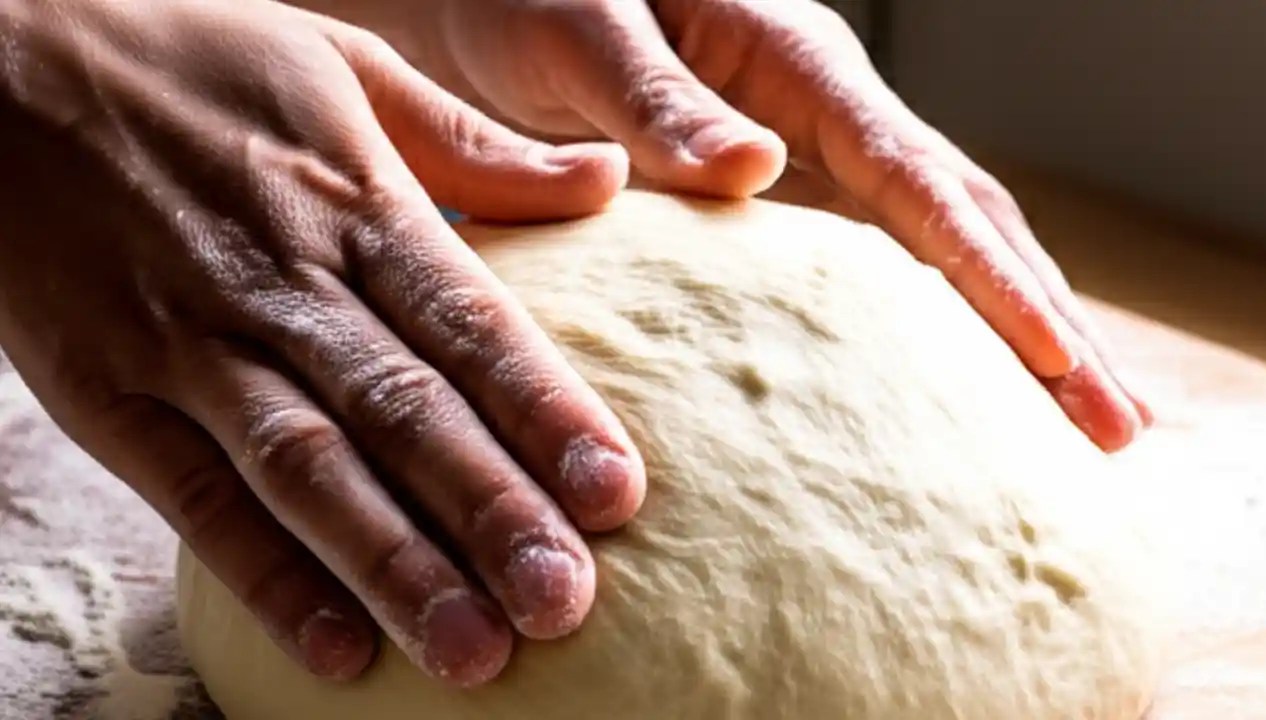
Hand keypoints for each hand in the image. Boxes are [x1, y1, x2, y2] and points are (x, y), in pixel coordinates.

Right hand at [0, 0, 645, 686]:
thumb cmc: (194, 61)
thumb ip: (478, 144)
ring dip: (393, 567)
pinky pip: (194, 498)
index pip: (469, 322)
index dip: (545, 412)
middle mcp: (280, 283)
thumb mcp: (346, 68)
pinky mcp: (105, 392)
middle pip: (402, 412)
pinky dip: (264, 577)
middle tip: (564, 603)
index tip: (616, 495)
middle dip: (488, 513)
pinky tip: (336, 651)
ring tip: (473, 654)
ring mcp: (188, 343)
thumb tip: (607, 182)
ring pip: (307, 468)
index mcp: (354, 203)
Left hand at [425, 0, 1152, 450]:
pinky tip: (962, 399)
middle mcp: (824, 112)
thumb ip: (658, 104)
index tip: (1054, 355)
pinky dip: (931, 335)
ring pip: (937, 252)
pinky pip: (873, 274)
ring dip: (1010, 339)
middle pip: (964, 219)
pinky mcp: (783, 204)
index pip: (912, 175)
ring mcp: (812, 158)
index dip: (987, 269)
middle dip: (1044, 322)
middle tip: (1117, 428)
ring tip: (1080, 434)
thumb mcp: (582, 35)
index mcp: (789, 62)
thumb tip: (755, 169)